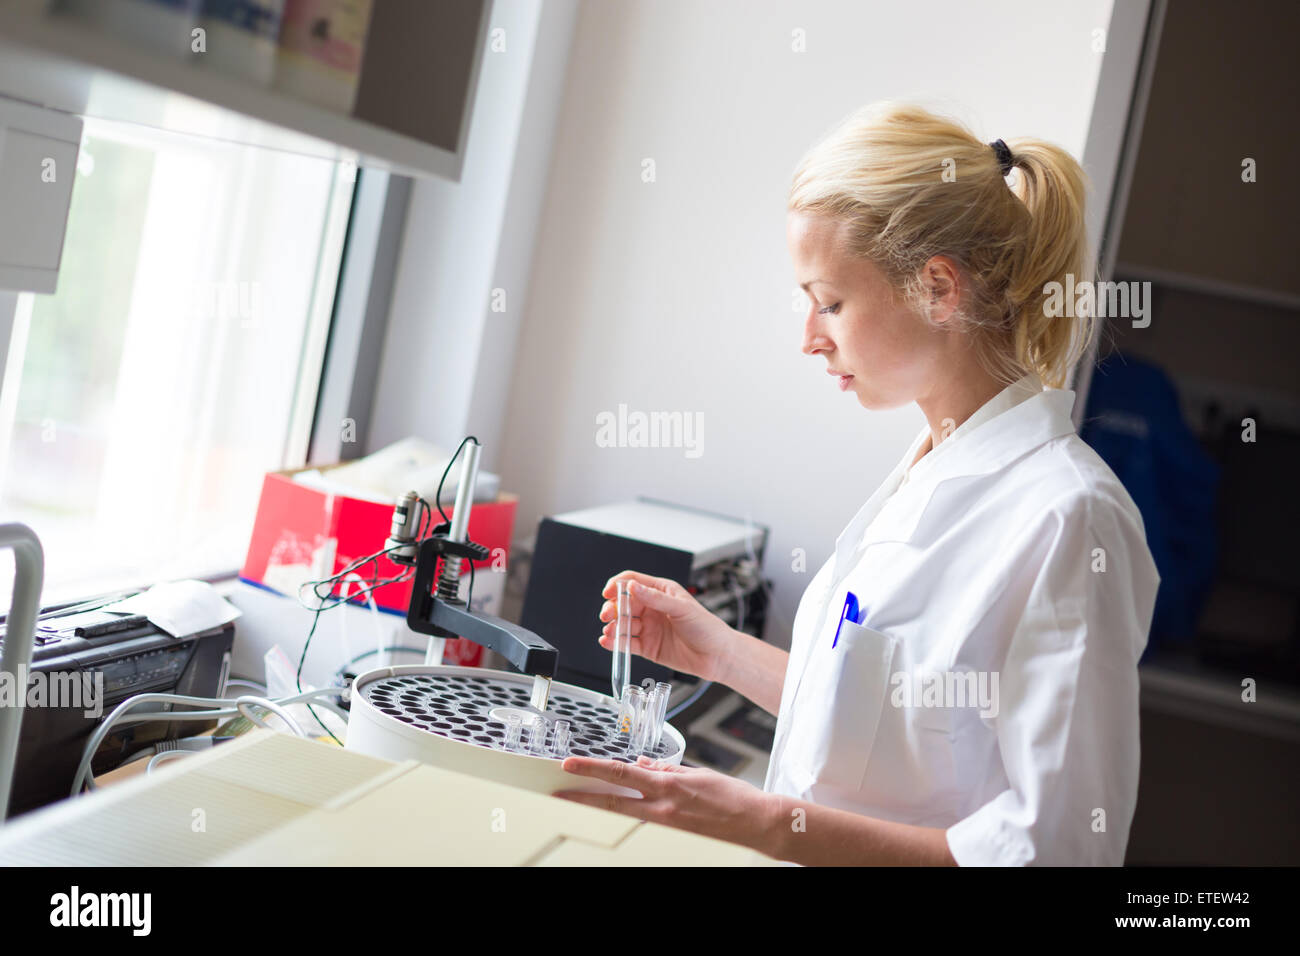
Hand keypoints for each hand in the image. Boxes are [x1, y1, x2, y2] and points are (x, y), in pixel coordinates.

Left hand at [555, 755, 776, 854]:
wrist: (756, 822)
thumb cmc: (732, 796)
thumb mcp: (697, 773)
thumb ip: (666, 768)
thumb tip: (643, 762)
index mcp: (668, 784)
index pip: (620, 772)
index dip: (591, 768)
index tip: (569, 765)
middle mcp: (663, 805)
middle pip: (612, 800)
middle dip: (581, 796)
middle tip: (557, 792)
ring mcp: (666, 824)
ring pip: (624, 813)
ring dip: (601, 807)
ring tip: (579, 803)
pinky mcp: (673, 835)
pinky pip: (644, 821)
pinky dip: (630, 814)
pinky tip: (622, 810)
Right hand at [598, 571, 733, 681]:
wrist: (718, 657)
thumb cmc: (707, 628)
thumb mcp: (682, 608)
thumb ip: (655, 598)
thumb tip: (633, 587)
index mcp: (661, 592)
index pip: (633, 582)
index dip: (618, 585)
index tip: (608, 592)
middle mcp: (652, 609)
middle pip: (623, 604)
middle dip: (612, 608)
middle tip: (607, 615)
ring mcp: (649, 628)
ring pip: (623, 624)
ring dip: (613, 626)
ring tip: (610, 632)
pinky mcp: (647, 647)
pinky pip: (626, 643)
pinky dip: (615, 643)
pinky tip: (608, 642)